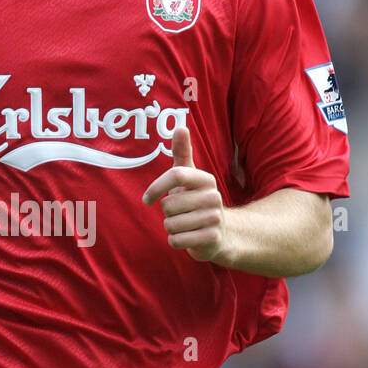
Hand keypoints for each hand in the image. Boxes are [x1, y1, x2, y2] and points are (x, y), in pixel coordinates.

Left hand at [142, 125, 227, 261]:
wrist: (221, 233)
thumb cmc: (196, 201)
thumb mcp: (189, 177)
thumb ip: (182, 153)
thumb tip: (180, 127)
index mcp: (205, 179)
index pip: (175, 175)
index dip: (156, 187)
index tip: (147, 199)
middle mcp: (213, 197)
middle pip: (168, 205)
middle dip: (166, 213)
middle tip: (179, 213)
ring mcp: (214, 218)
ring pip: (171, 224)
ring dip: (171, 228)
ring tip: (184, 225)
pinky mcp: (212, 238)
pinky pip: (177, 240)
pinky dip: (176, 241)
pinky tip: (187, 237)